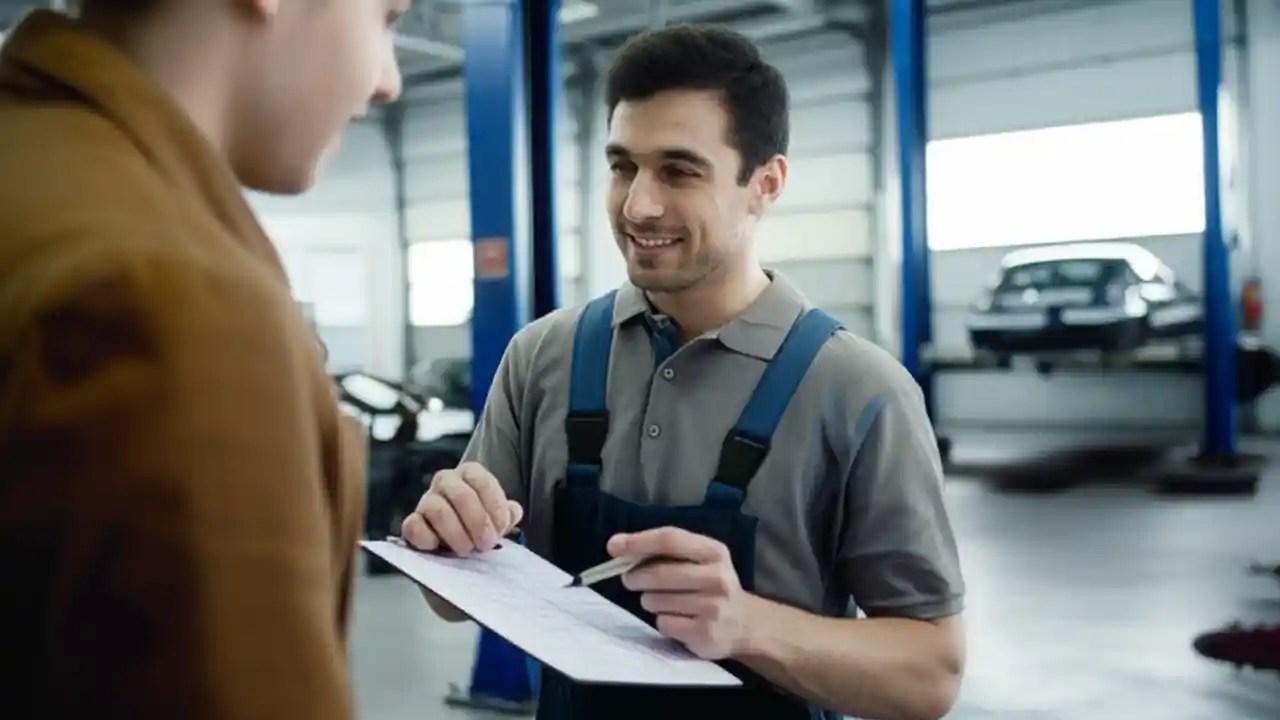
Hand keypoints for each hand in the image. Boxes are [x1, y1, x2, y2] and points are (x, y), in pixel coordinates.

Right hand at [401, 462, 523, 553]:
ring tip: (468, 548)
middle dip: (478, 522)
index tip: (502, 527)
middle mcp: (445, 481)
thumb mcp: (499, 517)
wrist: (461, 539)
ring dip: (456, 534)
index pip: (481, 480)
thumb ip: (508, 513)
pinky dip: (426, 539)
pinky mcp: (412, 524)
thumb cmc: (482, 523)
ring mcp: (426, 501)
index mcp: (469, 473)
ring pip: (437, 510)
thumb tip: (513, 512)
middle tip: (486, 543)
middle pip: (461, 495)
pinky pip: (413, 526)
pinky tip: (440, 548)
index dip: (494, 505)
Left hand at [608, 527, 749, 659]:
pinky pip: (663, 623)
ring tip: (664, 601)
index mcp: (714, 552)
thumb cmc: (710, 585)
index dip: (638, 541)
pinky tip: (677, 619)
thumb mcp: (700, 560)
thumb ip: (665, 551)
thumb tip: (618, 547)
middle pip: (659, 573)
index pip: (670, 540)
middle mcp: (717, 578)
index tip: (613, 546)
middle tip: (630, 579)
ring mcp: (713, 608)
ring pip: (656, 601)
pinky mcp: (705, 634)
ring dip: (649, 601)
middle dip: (636, 576)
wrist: (744, 624)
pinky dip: (662, 621)